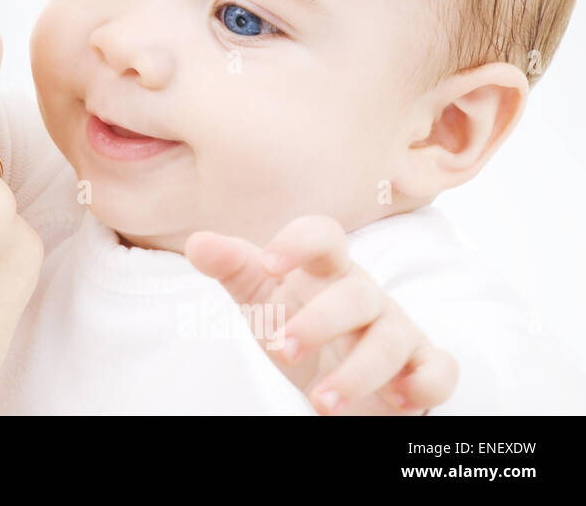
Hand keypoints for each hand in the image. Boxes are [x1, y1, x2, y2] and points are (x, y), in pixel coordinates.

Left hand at [185, 215, 458, 414]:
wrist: (339, 377)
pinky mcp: (422, 365)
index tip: (268, 264)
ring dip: (358, 373)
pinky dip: (426, 384)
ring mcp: (398, 329)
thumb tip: (198, 242)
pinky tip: (397, 399)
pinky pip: (439, 368)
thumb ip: (234, 269)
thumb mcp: (262, 299)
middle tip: (281, 351)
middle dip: (319, 323)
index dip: (299, 242)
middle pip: (355, 294)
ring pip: (391, 339)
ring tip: (321, 402)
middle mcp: (365, 295)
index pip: (324, 234)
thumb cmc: (299, 325)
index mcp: (326, 271)